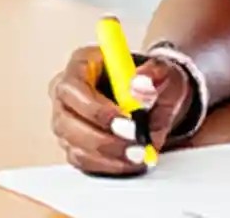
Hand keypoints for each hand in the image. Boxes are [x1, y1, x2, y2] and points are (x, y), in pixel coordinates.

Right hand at [49, 45, 193, 175]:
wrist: (156, 99)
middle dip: (103, 137)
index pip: (74, 87)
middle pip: (68, 120)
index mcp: (82, 64)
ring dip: (108, 155)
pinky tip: (129, 162)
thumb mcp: (162, 69)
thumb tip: (140, 85)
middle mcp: (67, 93)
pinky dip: (107, 165)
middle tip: (136, 142)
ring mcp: (67, 120)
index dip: (96, 108)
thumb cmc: (152, 80)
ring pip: (74, 145)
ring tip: (138, 154)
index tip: (126, 120)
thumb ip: (154, 73)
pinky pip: (83, 161)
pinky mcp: (74, 144)